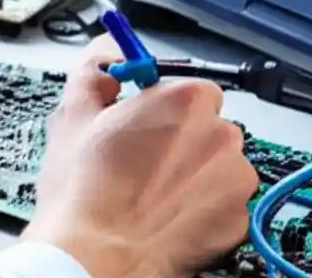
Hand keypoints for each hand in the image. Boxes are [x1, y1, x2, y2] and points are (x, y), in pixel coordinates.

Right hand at [22, 38, 258, 277]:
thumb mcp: (72, 115)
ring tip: (153, 195)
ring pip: (218, 164)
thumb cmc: (85, 194)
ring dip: (195, 174)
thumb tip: (107, 54)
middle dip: (180, 140)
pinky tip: (170, 216)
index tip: (143, 122)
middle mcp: (221, 133)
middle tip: (142, 163)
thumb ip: (94, 70)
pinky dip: (204, 208)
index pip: (186, 87)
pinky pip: (226, 203)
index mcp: (185, 99)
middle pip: (206, 125)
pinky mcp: (239, 219)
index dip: (160, 107)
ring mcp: (236, 179)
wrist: (96, 259)